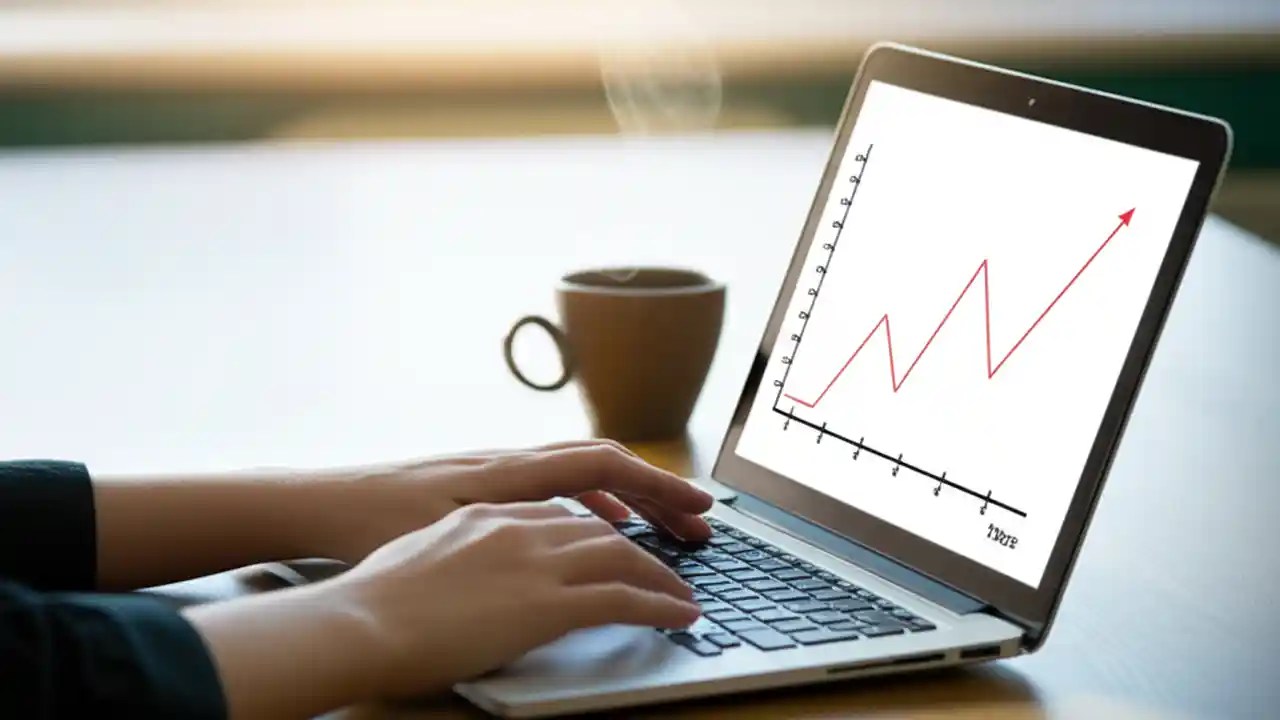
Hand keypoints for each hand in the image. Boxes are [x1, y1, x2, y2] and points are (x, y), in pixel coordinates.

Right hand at [185, 500, 701, 718]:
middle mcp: (518, 520)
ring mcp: (534, 557)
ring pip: (620, 553)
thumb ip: (465, 553)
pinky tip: (681, 615)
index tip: (628, 525)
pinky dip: (659, 604)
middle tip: (681, 541)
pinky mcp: (546, 601)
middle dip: (649, 527)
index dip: (604, 512)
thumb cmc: (373, 596)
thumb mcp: (423, 554)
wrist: (358, 618)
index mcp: (489, 507)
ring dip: (660, 570)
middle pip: (603, 520)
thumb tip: (477, 574)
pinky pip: (623, 597)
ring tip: (685, 588)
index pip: (565, 499)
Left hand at [300, 440, 713, 564]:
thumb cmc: (372, 523)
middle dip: (658, 491)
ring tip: (662, 527)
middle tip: (698, 525)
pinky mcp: (483, 484)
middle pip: (604, 463)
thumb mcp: (444, 534)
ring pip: (582, 473)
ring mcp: (497, 469)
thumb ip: (512, 531)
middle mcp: (509, 461)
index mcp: (508, 470)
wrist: (317, 504)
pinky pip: (556, 485)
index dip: (657, 485)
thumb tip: (579, 537)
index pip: (602, 466)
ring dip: (629, 497)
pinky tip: (599, 526)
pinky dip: (592, 502)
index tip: (698, 509)